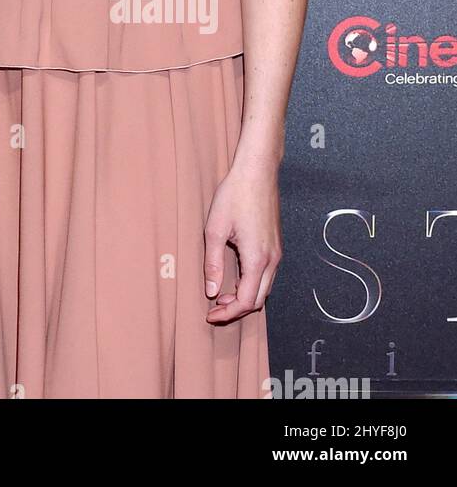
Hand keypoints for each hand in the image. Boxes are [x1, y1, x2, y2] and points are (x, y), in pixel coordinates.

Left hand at [203, 163, 281, 323]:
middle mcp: (272, 260)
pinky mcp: (275, 245)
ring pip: (264, 288)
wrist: (256, 172)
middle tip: (214, 308)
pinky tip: (235, 277)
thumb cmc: (234, 196)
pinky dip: (252, 284)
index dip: (228, 313)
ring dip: (245, 296)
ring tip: (221, 295)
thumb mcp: (214, 229)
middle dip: (236, 309)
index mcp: (257, 259)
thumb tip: (212, 292)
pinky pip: (266, 275)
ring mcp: (277, 253)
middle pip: (259, 300)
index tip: (210, 314)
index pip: (247, 301)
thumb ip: (213, 263)